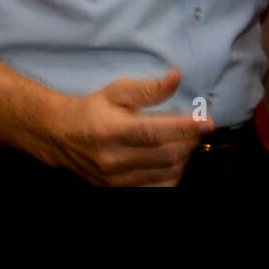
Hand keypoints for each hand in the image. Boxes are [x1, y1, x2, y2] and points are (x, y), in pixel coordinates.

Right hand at [45, 70, 211, 186]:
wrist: (61, 136)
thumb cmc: (93, 110)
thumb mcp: (117, 91)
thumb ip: (148, 88)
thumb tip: (176, 78)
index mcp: (112, 131)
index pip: (156, 133)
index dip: (185, 128)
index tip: (207, 122)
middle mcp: (114, 160)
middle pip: (165, 156)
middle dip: (190, 142)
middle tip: (198, 129)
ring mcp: (116, 180)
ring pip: (165, 175)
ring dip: (184, 159)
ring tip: (185, 142)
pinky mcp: (118, 190)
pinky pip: (156, 190)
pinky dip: (172, 176)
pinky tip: (174, 160)